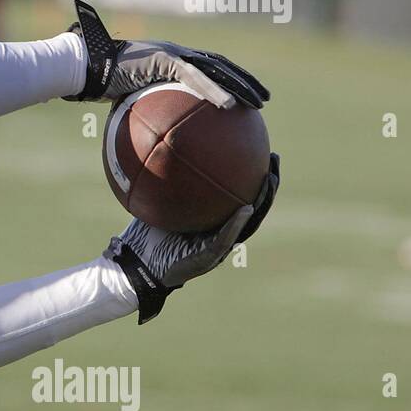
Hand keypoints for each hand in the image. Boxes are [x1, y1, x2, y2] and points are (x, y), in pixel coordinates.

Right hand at [63, 0, 269, 108]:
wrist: (84, 65)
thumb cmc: (97, 82)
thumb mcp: (123, 98)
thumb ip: (139, 111)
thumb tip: (143, 138)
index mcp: (169, 58)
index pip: (207, 66)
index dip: (229, 77)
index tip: (245, 93)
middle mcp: (176, 52)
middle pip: (220, 64)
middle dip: (244, 80)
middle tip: (263, 99)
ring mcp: (172, 53)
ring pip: (216, 69)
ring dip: (240, 86)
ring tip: (258, 103)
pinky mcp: (166, 59)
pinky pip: (197, 78)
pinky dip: (215, 92)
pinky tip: (230, 107)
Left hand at [104, 154, 279, 322]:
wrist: (135, 265)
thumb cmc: (146, 233)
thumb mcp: (158, 200)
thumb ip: (167, 180)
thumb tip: (163, 146)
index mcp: (214, 220)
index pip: (240, 195)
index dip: (253, 176)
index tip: (263, 150)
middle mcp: (221, 231)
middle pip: (253, 205)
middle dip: (268, 184)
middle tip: (275, 159)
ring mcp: (217, 246)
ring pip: (248, 223)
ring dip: (262, 202)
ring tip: (270, 181)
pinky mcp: (207, 258)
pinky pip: (225, 238)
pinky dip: (237, 224)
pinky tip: (246, 207)